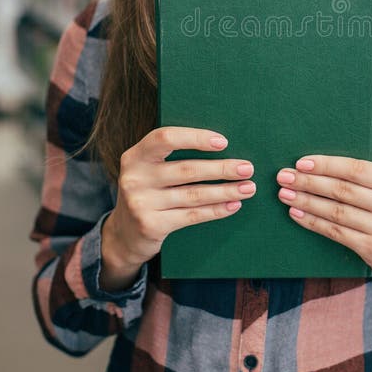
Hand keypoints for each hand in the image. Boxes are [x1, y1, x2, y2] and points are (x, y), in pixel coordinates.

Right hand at [101, 127, 255, 290]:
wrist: (124, 234)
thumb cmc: (148, 191)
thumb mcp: (150, 169)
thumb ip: (172, 156)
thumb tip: (222, 145)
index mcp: (136, 156)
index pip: (165, 138)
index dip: (195, 138)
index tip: (223, 142)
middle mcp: (135, 178)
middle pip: (187, 169)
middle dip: (222, 168)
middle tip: (247, 168)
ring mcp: (141, 203)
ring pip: (194, 194)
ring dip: (226, 191)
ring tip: (248, 188)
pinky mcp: (151, 225)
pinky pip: (192, 215)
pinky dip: (216, 210)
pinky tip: (233, 205)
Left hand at [276, 156, 371, 288]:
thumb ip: (367, 172)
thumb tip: (324, 158)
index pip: (356, 169)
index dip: (326, 165)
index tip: (301, 162)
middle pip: (342, 190)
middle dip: (309, 182)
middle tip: (284, 176)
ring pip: (336, 212)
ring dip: (306, 201)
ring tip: (285, 194)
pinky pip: (336, 232)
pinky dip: (313, 222)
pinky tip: (297, 214)